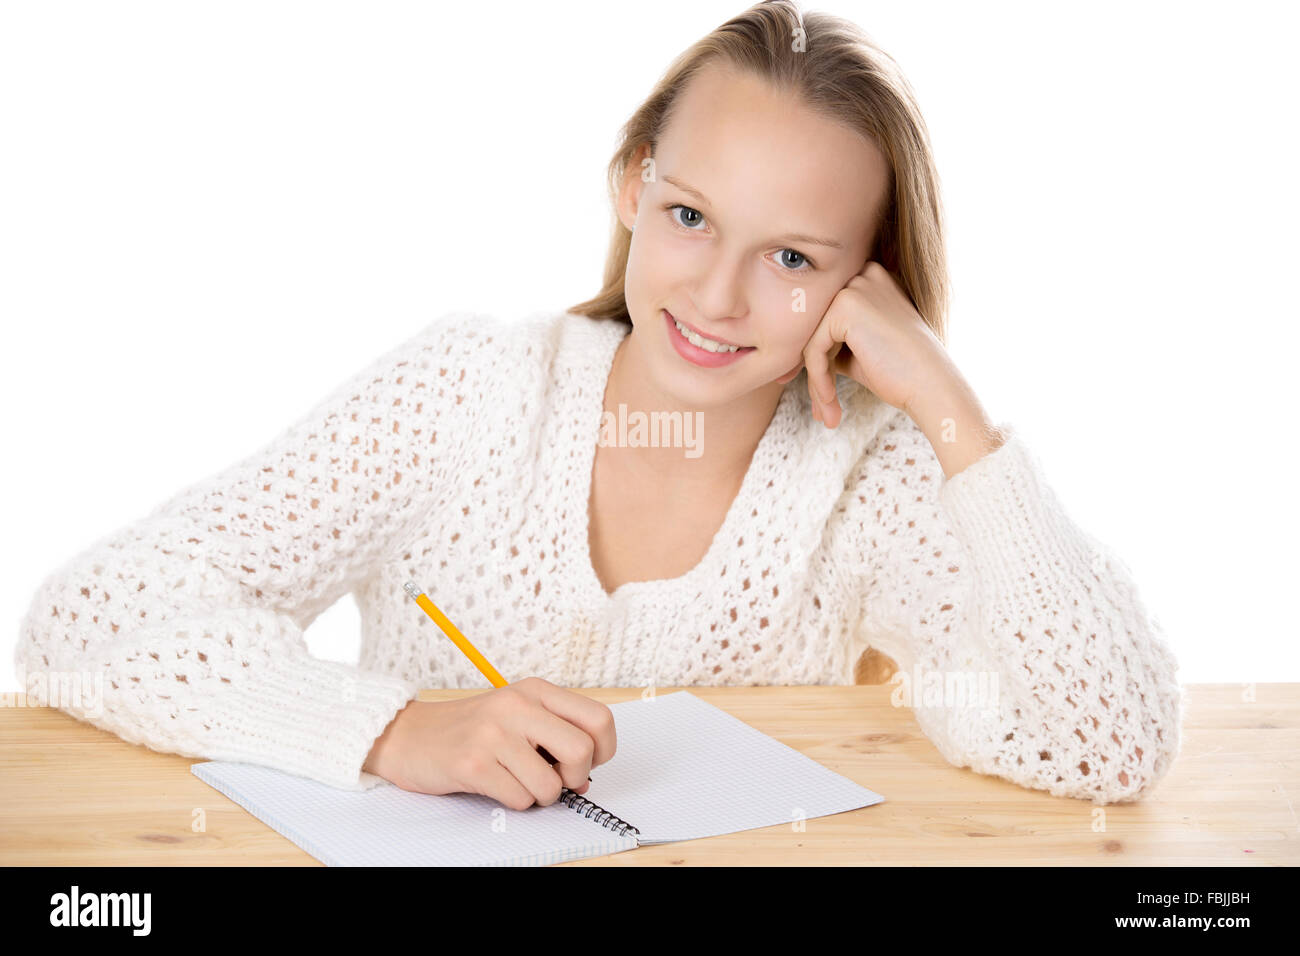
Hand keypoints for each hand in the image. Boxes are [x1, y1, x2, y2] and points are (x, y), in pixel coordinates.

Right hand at [363, 677, 615, 809]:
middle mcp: (517, 705)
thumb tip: (587, 777)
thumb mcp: (518, 715)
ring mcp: (494, 734)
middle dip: (575, 777)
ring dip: (541, 795)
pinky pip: (520, 799)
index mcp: (536, 690)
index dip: (603, 750)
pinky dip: (516, 802)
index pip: (599, 719)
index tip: (585, 761)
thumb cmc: (471, 729)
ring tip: (519, 781)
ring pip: (551, 785)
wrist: (409, 735)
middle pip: (582, 751)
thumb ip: (556, 736)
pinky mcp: (474, 763)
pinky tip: (497, 784)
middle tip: (556, 778)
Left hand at [791, 260, 962, 428]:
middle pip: (818, 329)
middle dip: (816, 373)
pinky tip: (832, 401)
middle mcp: (863, 274)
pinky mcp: (845, 307)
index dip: (819, 359)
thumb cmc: (900, 372)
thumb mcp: (859, 349)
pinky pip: (814, 349)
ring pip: (813, 340)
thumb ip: (830, 341)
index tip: (820, 395)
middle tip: (822, 411)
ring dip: (817, 382)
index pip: (828, 320)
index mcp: (871, 279)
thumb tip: (791, 352)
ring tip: (828, 414)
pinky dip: (819, 379)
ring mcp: (855, 287)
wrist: (932, 385)